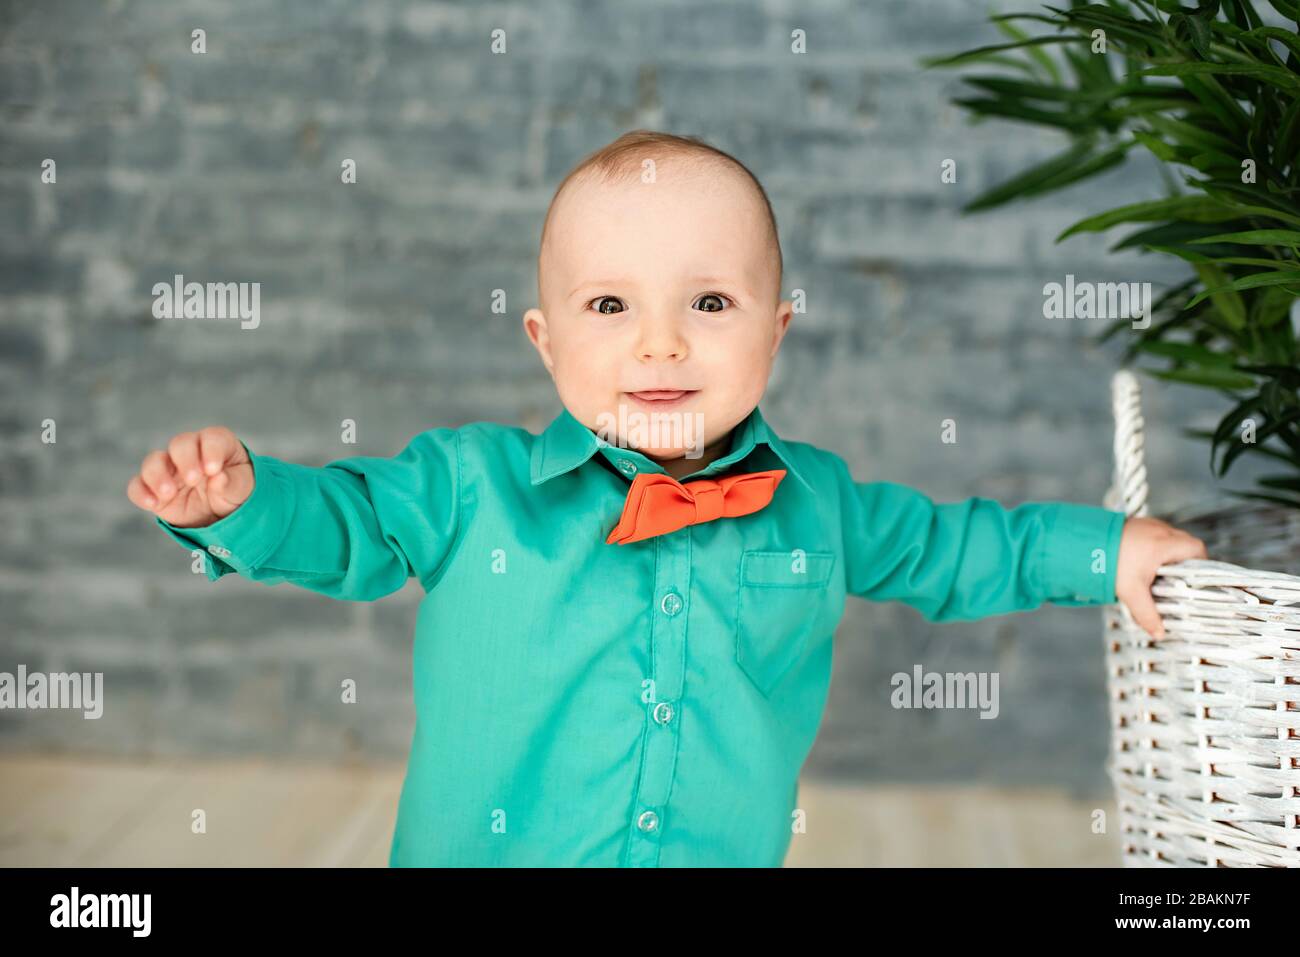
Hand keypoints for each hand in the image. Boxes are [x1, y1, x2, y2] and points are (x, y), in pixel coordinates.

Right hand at [126, 426, 253, 527]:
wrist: (222, 514)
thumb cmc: (235, 490)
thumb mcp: (243, 488)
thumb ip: (233, 482)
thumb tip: (219, 478)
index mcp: (216, 444)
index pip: (211, 438)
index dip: (211, 450)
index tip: (213, 470)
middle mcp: (190, 452)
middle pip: (180, 443)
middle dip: (185, 460)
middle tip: (193, 480)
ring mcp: (169, 469)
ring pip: (153, 461)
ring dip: (158, 475)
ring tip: (169, 493)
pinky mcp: (154, 489)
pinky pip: (138, 486)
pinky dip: (141, 493)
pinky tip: (153, 504)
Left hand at [1115, 516, 1206, 638]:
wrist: (1081, 542)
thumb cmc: (1107, 562)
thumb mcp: (1130, 591)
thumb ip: (1147, 613)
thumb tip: (1159, 632)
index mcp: (1164, 544)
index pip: (1197, 549)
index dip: (1202, 564)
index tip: (1196, 579)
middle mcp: (1158, 530)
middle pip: (1185, 543)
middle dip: (1185, 562)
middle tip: (1179, 581)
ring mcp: (1145, 525)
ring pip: (1169, 538)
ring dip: (1169, 554)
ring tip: (1160, 574)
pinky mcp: (1134, 525)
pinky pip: (1153, 535)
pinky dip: (1154, 548)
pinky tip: (1143, 563)